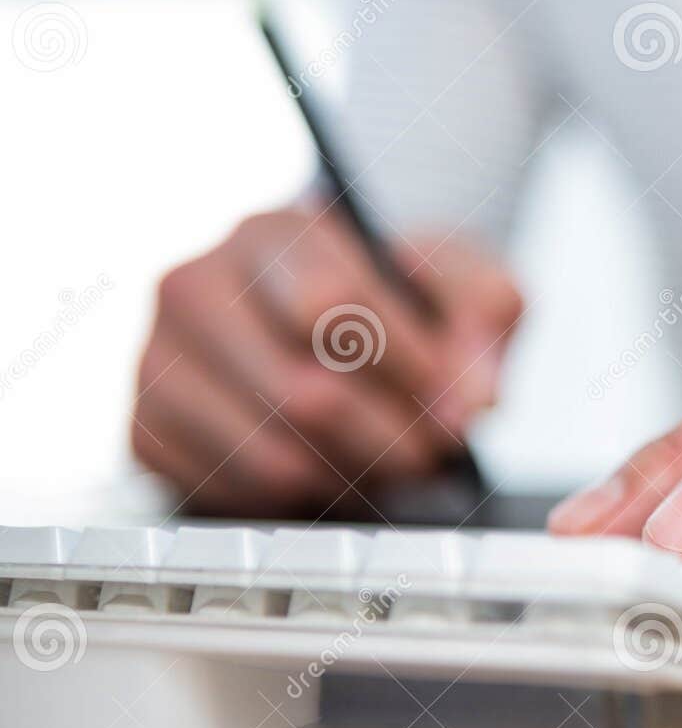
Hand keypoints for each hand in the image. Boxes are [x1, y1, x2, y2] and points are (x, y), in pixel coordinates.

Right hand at [132, 205, 522, 513]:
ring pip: (275, 455)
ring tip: (388, 457)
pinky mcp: (148, 432)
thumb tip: (475, 397)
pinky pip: (241, 492)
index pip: (331, 305)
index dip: (408, 367)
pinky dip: (305, 495)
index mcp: (271, 232)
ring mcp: (158, 361)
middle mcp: (195, 286)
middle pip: (306, 394)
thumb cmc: (396, 301)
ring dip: (357, 475)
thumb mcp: (461, 282)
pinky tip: (331, 466)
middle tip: (430, 446)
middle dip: (392, 436)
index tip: (451, 393)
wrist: (332, 334)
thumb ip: (486, 313)